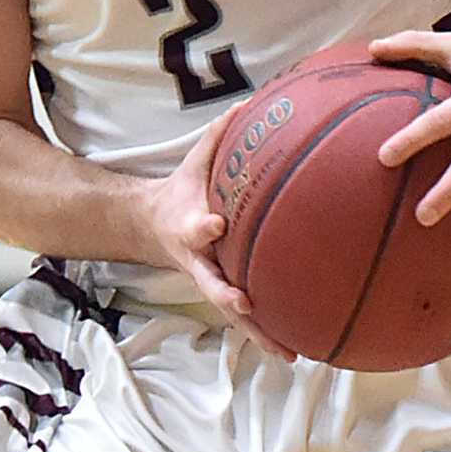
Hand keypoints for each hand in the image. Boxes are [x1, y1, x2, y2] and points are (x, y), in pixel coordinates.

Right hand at [145, 105, 295, 358]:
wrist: (153, 224)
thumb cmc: (187, 186)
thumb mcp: (199, 156)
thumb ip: (224, 131)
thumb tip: (258, 97)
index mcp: (190, 224)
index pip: (195, 226)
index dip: (203, 226)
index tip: (215, 224)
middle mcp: (200, 260)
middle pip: (212, 283)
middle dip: (226, 295)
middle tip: (246, 307)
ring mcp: (211, 282)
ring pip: (232, 313)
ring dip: (257, 333)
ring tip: (287, 352)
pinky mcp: (224, 295)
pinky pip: (247, 321)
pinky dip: (267, 337)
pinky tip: (297, 354)